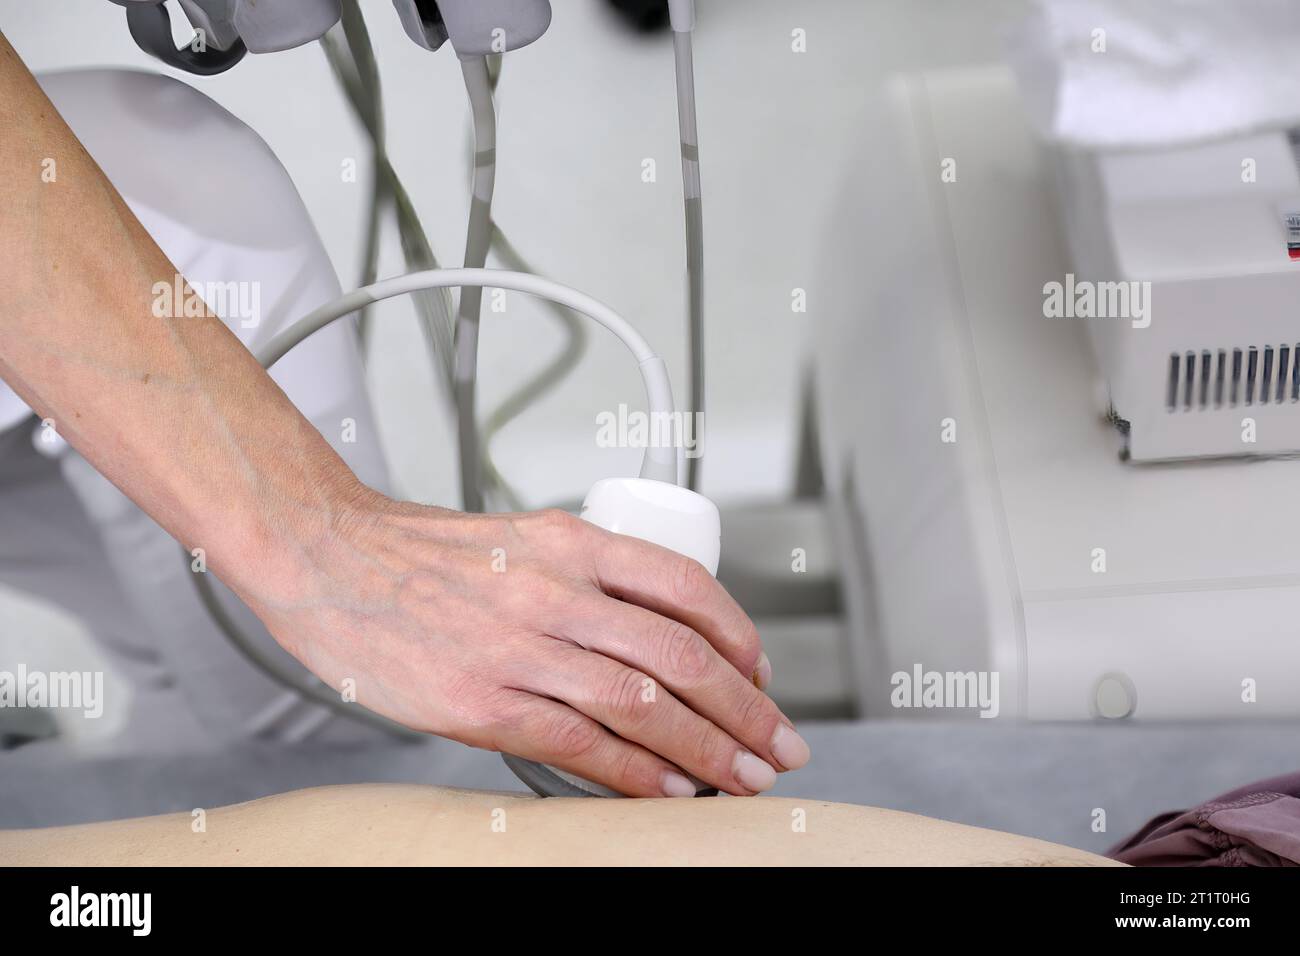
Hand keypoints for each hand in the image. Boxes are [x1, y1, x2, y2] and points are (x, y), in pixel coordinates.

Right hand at [240, 489, 810, 796]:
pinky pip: (580, 742)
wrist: (327, 561)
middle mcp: (554, 589)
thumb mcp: (519, 541)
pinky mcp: (482, 701)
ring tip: (742, 777)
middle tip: (778, 744)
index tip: (763, 674)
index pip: (684, 585)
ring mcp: (519, 646)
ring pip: (642, 702)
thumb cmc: (419, 556)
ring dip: (705, 747)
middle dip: (743, 707)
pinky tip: (668, 790)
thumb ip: (585, 578)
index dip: (739, 636)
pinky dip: (634, 772)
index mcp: (570, 541)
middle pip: (679, 653)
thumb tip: (651, 638)